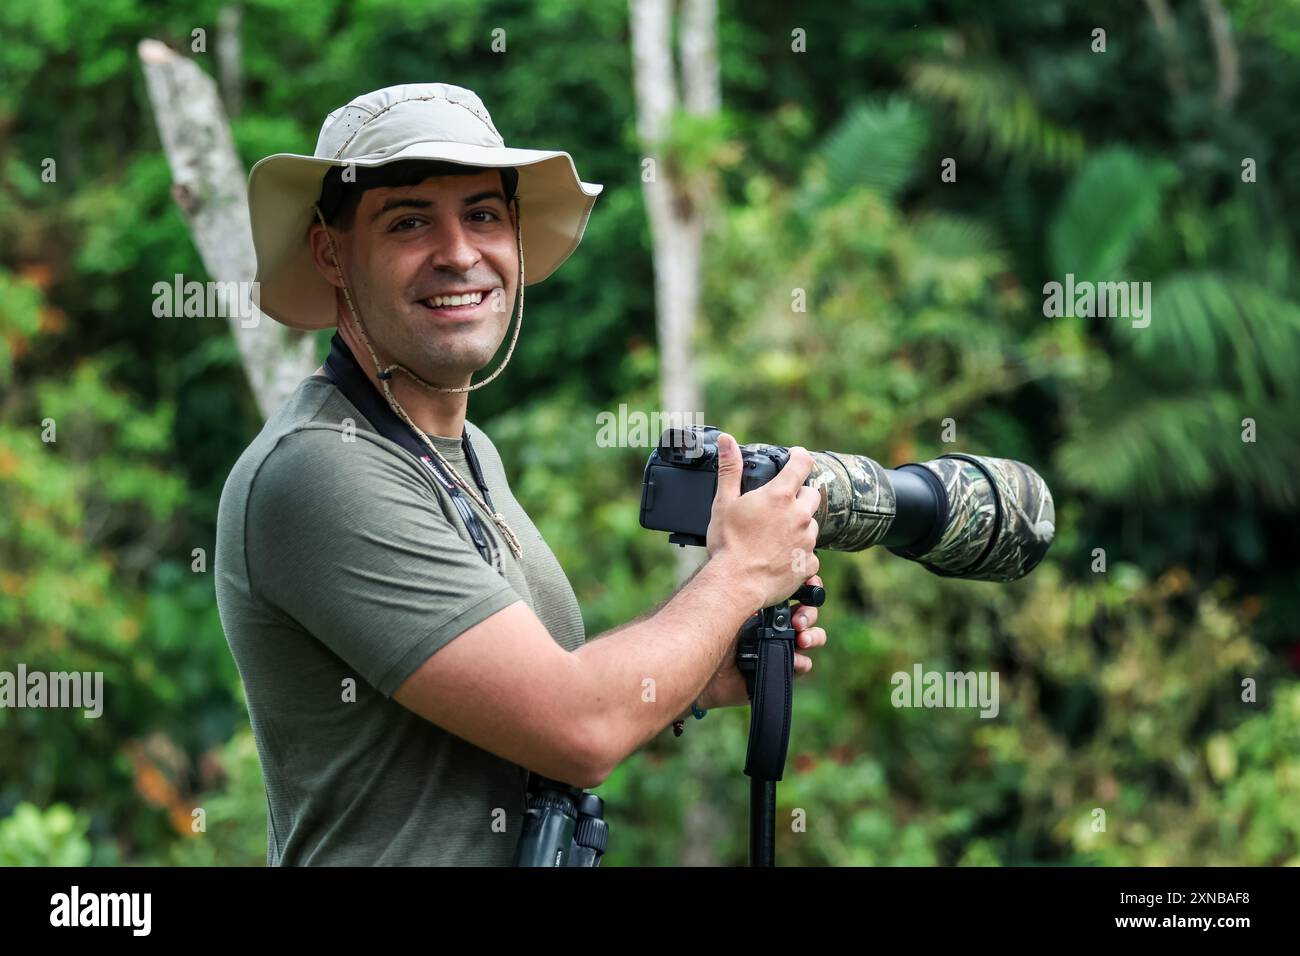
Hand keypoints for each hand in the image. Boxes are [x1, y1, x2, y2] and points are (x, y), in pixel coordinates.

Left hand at [696, 574, 827, 710]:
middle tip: (798, 621)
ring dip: (813, 636)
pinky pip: (802, 664)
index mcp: (766, 603)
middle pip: (807, 613)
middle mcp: (775, 623)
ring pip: (811, 637)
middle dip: (808, 614)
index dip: (809, 588)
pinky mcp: (779, 667)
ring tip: (802, 639)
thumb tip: (777, 575)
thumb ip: (754, 590)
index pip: (795, 591)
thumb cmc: (711, 629)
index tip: (810, 586)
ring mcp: (779, 645)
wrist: (702, 664)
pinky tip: (794, 660)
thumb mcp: (736, 603)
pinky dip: (801, 662)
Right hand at [705, 433, 820, 609]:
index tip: (796, 456)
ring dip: (799, 525)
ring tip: (775, 535)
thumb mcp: (724, 502)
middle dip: (799, 495)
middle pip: (812, 494)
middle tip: (779, 505)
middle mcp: (799, 515)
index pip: (802, 464)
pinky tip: (780, 557)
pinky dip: (799, 553)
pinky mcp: (808, 564)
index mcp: (779, 496)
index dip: (800, 456)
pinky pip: (810, 553)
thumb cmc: (728, 544)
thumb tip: (727, 441)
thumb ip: (729, 469)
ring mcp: (807, 540)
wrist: (736, 583)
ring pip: (811, 524)